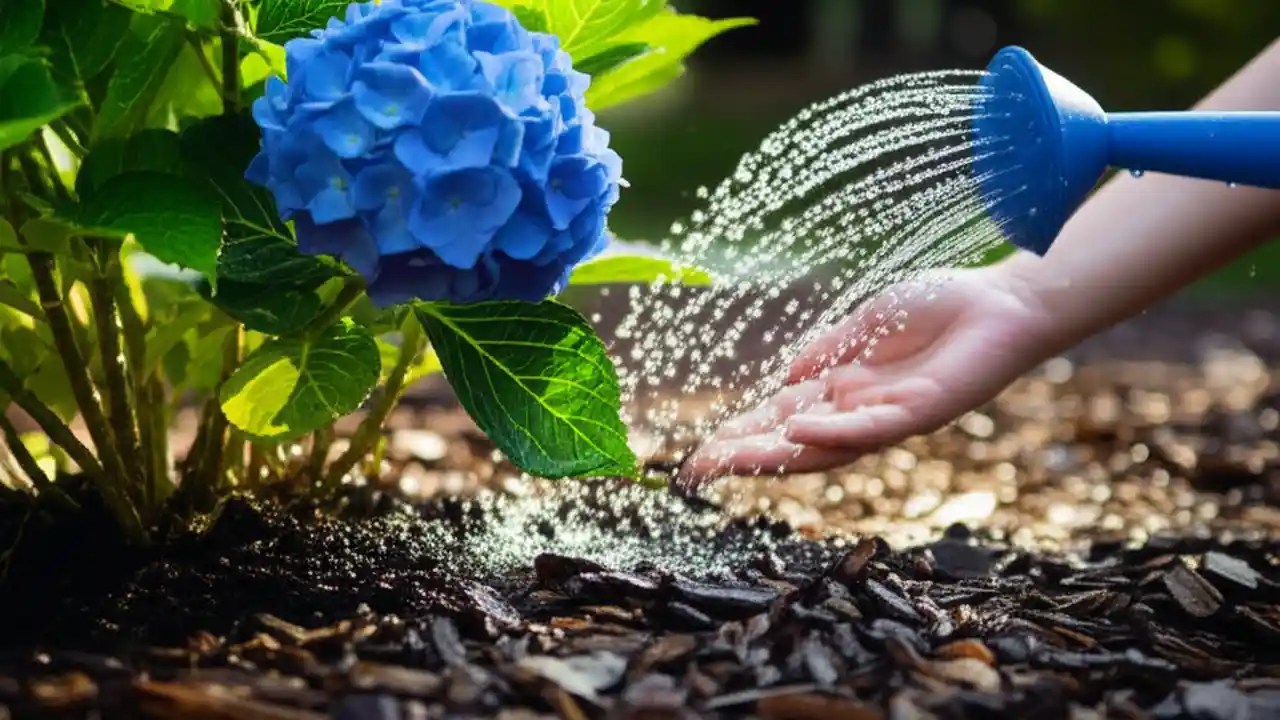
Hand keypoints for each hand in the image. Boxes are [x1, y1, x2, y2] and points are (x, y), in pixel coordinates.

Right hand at [676, 265, 1052, 485]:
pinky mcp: (921, 411)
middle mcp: (861, 413)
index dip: (740, 435)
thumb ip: (828, 350)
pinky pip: (871, 429)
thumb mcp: (867, 325)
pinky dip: (833, 431)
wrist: (1004, 305)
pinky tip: (798, 429)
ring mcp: (889, 417)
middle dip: (743, 456)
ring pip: (823, 448)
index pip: (781, 420)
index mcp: (844, 391)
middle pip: (792, 444)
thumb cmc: (940, 309)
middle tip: (695, 471)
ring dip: (774, 455)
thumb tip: (786, 378)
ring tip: (727, 459)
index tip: (698, 451)